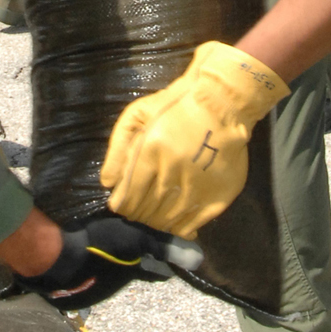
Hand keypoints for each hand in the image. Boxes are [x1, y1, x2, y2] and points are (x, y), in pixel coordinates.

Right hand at [0, 209, 174, 309]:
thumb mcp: (136, 240)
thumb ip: (164, 246)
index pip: (152, 275)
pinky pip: (76, 280)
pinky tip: (76, 259)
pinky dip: (80, 271)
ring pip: (99, 280)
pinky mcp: (61, 287)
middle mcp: (106, 288)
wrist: (54, 257)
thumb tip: (199, 260)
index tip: (170, 268)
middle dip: (130, 269)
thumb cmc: (99, 246)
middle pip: (123, 279)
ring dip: (103, 270)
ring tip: (105, 254)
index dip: (162, 270)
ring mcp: (83, 290)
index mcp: (126, 276)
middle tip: (134, 254)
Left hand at [100, 40, 288, 235]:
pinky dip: (179, 228)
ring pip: (168, 219)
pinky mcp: (218, 195)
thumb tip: (108, 184)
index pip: (129, 196)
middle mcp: (173, 171)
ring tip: (153, 216)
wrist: (223, 103)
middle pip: (147, 209)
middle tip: (136, 212)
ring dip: (156, 222)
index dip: (122, 206)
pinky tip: (174, 223)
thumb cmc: (175, 106)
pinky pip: (192, 224)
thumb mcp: (137, 115)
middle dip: (137, 214)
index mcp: (151, 151)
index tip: (121, 206)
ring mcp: (198, 186)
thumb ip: (118, 149)